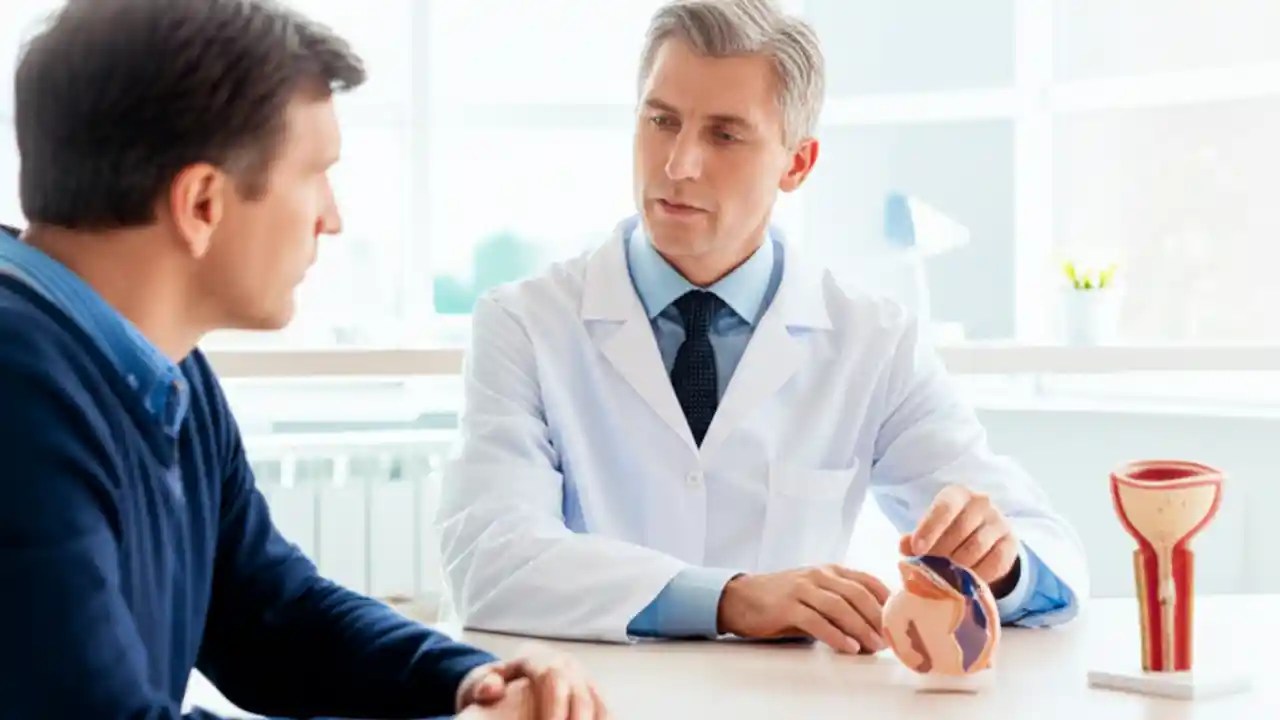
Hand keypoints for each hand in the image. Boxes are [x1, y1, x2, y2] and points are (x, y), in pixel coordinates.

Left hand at [456, 644, 607, 719]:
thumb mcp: (479, 683)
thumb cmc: (491, 687)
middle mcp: (564, 664)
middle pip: (580, 694)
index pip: (551, 678)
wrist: (507, 682)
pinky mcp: (591, 692)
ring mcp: (580, 677)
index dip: (552, 707)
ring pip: (597, 702)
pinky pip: (604, 709)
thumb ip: (483, 685)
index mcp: (536, 658)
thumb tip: (491, 689)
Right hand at [716, 565, 890, 653]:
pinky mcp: (787, 607)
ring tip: (874, 646)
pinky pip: (817, 621)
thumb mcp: (816, 592)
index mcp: (829, 571)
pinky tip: (848, 647)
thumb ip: (841, 602)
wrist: (742, 596)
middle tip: (890, 638)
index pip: (866, 580)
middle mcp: (818, 576)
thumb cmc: (783, 598)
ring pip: (839, 607)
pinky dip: (835, 635)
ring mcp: (802, 589)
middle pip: (856, 594)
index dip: (886, 599)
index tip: (900, 617)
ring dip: (860, 628)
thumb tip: (873, 627)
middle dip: (877, 617)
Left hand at [902, 484, 1019, 591]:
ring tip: (947, 577)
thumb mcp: (929, 533)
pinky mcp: (1011, 543)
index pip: (945, 507)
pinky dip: (979, 575)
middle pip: (960, 529)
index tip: (917, 549)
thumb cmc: (947, 534)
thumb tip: (904, 545)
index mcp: (957, 494)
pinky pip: (995, 562)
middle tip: (931, 569)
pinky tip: (967, 581)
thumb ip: (913, 540)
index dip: (930, 528)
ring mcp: (999, 522)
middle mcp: (981, 502)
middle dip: (942, 552)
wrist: (983, 542)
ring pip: (977, 546)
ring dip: (959, 566)